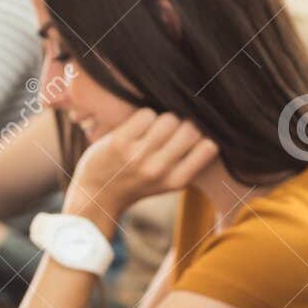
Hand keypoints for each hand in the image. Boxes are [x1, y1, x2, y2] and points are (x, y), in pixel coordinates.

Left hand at [68, 109, 217, 221]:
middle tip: (169, 131)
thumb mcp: (168, 181)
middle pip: (191, 128)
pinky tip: (136, 127)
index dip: (201, 136)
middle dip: (183, 124)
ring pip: (169, 118)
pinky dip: (144, 116)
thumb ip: (187, 160)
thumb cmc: (139, 182)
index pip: (209, 147)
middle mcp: (159, 171)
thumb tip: (209, 123)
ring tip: (152, 130)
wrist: (98, 194)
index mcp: (176, 181)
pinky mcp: (119, 143)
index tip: (190, 138)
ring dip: (162, 119)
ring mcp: (138, 157)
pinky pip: (146, 114)